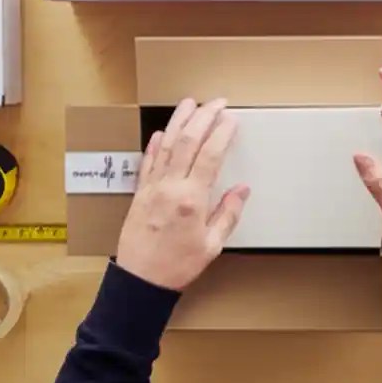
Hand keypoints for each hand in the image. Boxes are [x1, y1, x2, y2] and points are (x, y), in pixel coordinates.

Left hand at [116, 98, 250, 290]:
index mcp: (192, 199)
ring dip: (179, 120)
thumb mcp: (212, 245)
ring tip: (189, 103)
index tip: (232, 119)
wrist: (140, 280)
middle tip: (216, 102)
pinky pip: (148, 161)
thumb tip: (242, 189)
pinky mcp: (140, 192)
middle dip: (203, 117)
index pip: (210, 155)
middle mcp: (170, 187)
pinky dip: (155, 144)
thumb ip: (228, 214)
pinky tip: (161, 132)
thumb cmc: (177, 266)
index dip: (222, 133)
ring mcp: (152, 187)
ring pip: (166, 144)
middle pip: (188, 141)